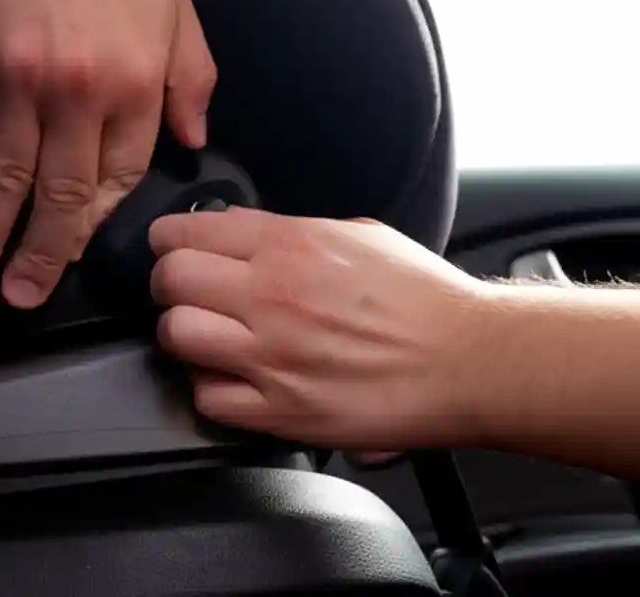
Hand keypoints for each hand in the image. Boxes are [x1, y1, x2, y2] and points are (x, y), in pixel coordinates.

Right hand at [0, 0, 215, 308]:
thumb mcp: (178, 16)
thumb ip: (191, 84)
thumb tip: (192, 143)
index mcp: (133, 87)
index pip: (116, 180)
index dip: (92, 224)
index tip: (73, 253)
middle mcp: (78, 92)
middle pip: (56, 196)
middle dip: (37, 258)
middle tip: (18, 300)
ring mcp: (18, 79)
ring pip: (2, 177)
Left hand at [148, 209, 494, 451]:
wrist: (470, 361)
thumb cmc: (424, 299)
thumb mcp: (357, 234)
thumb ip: (290, 230)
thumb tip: (237, 230)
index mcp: (290, 244)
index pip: (185, 232)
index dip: (168, 241)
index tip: (171, 249)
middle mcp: (273, 296)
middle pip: (169, 281)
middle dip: (169, 286)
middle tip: (185, 294)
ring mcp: (273, 356)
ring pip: (176, 336)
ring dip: (183, 336)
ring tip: (207, 338)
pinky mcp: (281, 410)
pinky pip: (208, 398)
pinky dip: (213, 389)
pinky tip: (235, 380)